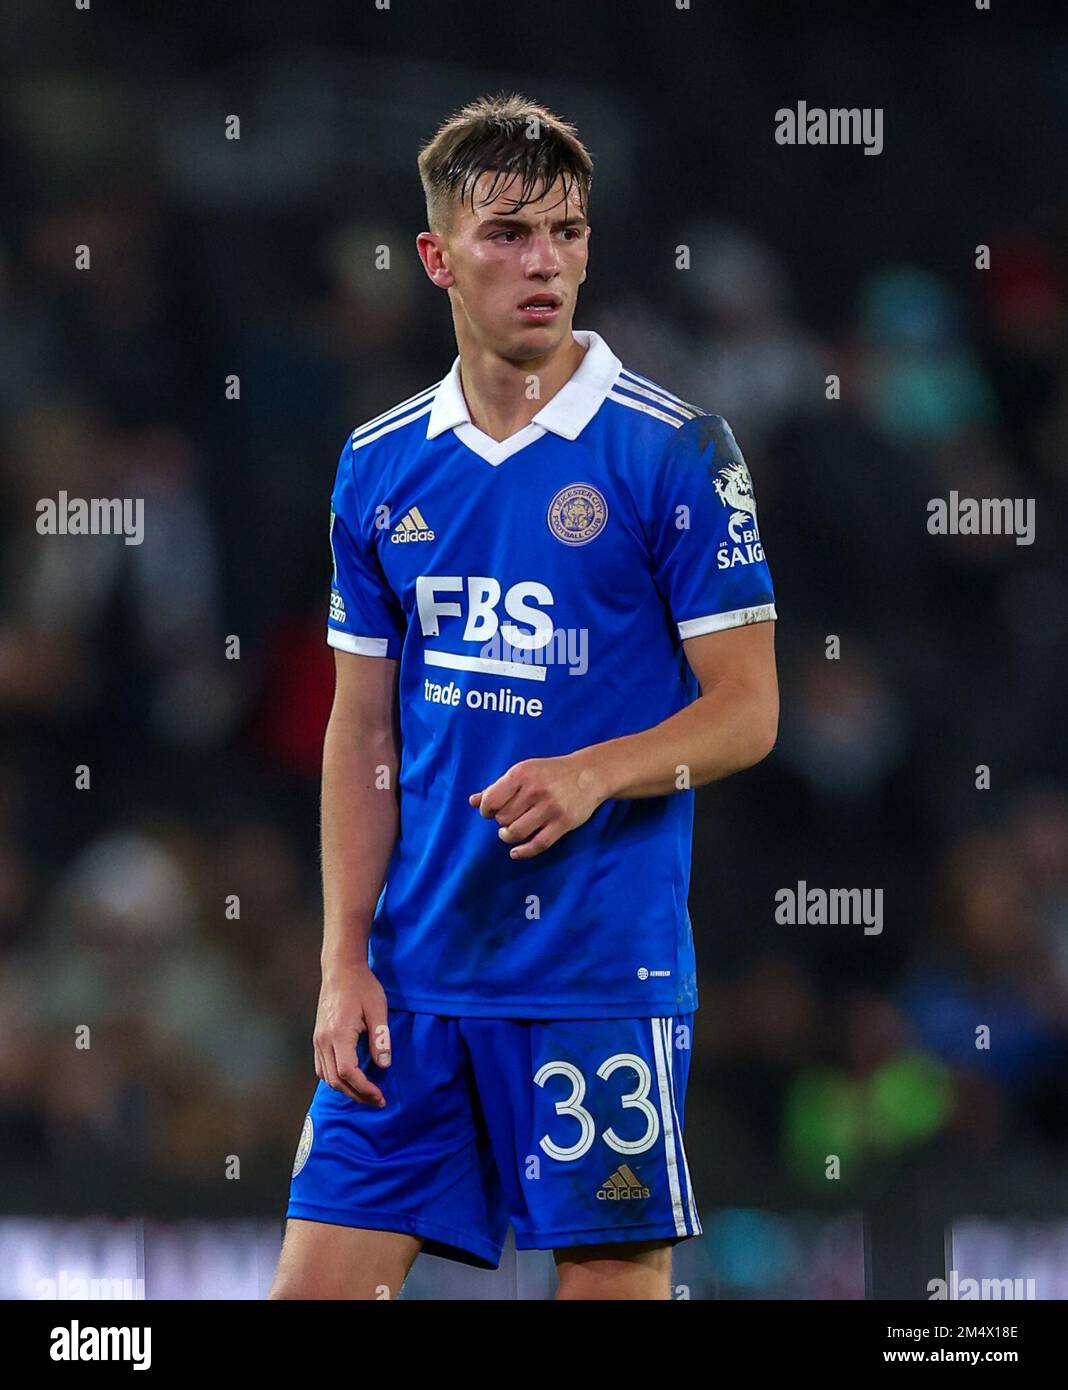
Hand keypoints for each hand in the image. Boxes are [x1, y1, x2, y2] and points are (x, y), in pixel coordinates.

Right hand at [313, 962, 390, 1105]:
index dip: (364, 1088)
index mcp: (339, 1034)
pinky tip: (351, 1080)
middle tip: (377, 1101)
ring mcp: (318, 1040)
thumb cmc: (361, 986)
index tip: (380, 1096)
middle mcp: (324, 1040)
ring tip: (366, 1094)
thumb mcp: (377, 1009)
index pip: (348, 1072)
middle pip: (336, 1080)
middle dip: (357, 1095)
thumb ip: (380, 1038)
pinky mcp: (317, 1038)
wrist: (340, 969)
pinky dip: (336, 1079)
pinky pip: (322, 1067)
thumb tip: (384, 1065)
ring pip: (327, 1077)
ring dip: (346, 1090)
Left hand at [468, 753, 604, 859]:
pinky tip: (516, 852)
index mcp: (522, 774)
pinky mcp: (563, 823)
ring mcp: (550, 808)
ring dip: (508, 836)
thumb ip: (498, 787)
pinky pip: (538, 844)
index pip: (491, 800)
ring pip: (516, 832)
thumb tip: (472, 801)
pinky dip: (523, 851)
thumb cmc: (551, 773)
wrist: (588, 774)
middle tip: (507, 818)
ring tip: (509, 832)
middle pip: (503, 818)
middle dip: (500, 821)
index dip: (486, 810)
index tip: (490, 811)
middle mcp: (535, 790)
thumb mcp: (523, 771)